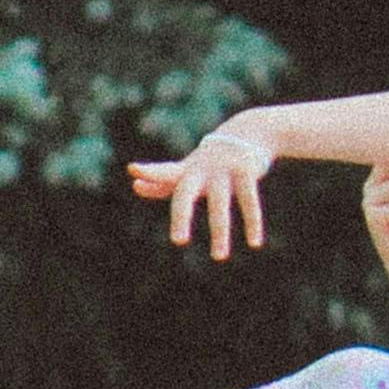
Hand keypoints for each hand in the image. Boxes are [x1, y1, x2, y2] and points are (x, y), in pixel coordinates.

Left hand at [128, 124, 275, 255]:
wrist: (249, 130)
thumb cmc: (210, 159)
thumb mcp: (187, 170)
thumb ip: (162, 182)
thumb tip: (135, 187)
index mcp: (186, 171)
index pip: (165, 172)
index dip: (150, 173)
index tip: (133, 170)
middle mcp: (202, 169)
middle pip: (187, 195)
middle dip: (182, 216)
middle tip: (178, 241)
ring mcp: (224, 170)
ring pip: (220, 206)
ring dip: (220, 233)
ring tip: (220, 258)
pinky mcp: (246, 171)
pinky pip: (249, 201)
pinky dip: (252, 223)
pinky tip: (254, 243)